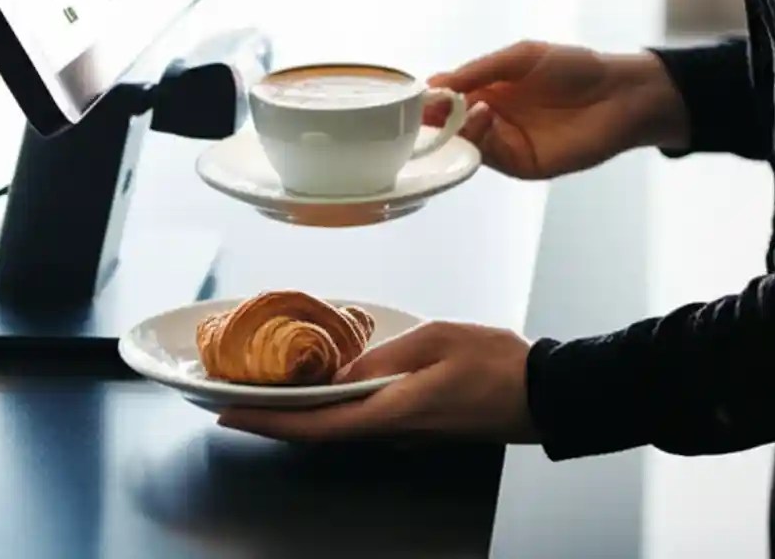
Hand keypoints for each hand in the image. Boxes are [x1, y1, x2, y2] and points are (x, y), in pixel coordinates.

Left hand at [217, 321, 537, 443]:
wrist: (545, 394)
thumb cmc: (498, 366)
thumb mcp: (436, 341)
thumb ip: (383, 357)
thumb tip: (340, 373)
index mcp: (392, 412)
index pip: (314, 426)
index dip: (266, 422)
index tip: (229, 414)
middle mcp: (392, 431)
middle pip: (318, 431)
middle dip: (272, 418)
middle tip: (233, 397)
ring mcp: (405, 432)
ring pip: (338, 427)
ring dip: (300, 412)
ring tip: (267, 388)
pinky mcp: (417, 426)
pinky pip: (362, 419)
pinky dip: (331, 407)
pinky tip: (322, 386)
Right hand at [425, 41, 688, 178]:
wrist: (621, 94)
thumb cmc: (576, 68)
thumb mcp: (521, 57)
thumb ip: (480, 70)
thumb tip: (436, 83)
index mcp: (489, 91)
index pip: (448, 99)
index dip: (431, 98)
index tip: (416, 95)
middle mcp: (492, 120)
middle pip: (450, 126)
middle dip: (435, 118)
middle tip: (425, 109)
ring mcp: (507, 144)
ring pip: (466, 143)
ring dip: (458, 127)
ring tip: (462, 106)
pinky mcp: (522, 164)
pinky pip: (491, 157)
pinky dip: (481, 139)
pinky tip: (484, 115)